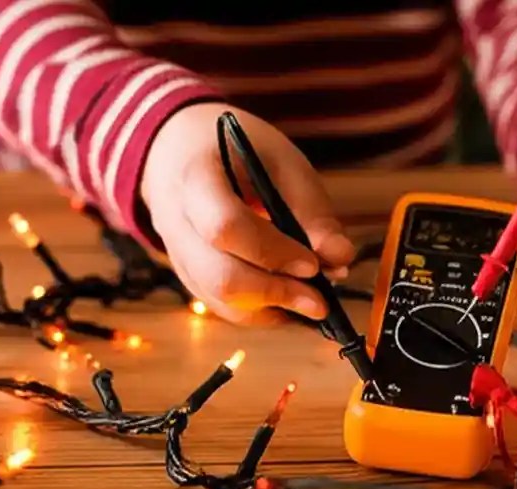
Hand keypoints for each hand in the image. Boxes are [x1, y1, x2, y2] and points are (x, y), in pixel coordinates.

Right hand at [141, 102, 354, 324]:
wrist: (177, 150)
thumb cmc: (237, 152)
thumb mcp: (280, 162)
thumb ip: (310, 210)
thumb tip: (340, 259)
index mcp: (195, 179)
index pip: (225, 227)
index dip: (272, 253)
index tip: (313, 265)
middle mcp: (176, 222)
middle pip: (219, 276)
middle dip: (275, 293)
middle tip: (320, 301)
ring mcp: (176, 253)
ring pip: (219, 299)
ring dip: (270, 308)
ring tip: (309, 301)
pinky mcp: (186, 274)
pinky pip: (220, 305)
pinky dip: (259, 310)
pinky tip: (287, 300)